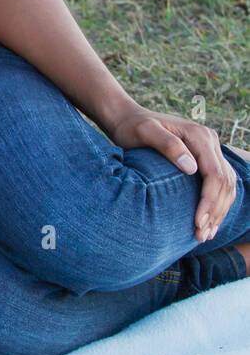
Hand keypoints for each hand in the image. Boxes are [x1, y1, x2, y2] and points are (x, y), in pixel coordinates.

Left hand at [102, 103, 236, 242]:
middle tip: (201, 235)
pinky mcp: (204, 158)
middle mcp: (210, 141)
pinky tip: (208, 222)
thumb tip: (191, 168)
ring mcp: (209, 150)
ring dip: (219, 212)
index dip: (209, 201)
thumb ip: (167, 145)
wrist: (127, 118)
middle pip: (224, 183)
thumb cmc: (132, 126)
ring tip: (205, 234)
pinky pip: (220, 184)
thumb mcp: (144, 131)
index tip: (198, 222)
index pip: (215, 174)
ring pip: (227, 186)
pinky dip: (217, 204)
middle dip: (215, 211)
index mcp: (199, 136)